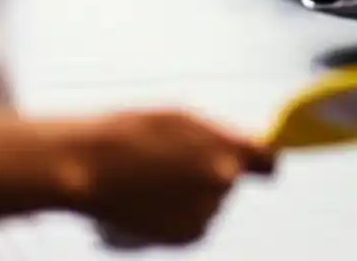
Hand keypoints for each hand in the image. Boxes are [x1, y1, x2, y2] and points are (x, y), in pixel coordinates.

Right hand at [65, 111, 274, 246]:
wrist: (86, 167)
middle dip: (210, 170)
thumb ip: (222, 135)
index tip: (252, 159)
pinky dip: (177, 214)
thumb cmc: (131, 133)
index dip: (260, 161)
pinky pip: (193, 222)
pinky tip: (149, 198)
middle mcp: (223, 184)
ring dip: (190, 193)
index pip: (269, 162)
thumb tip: (249, 147)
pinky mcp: (186, 237)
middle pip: (231, 179)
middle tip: (170, 160)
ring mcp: (206, 213)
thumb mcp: (184, 118)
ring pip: (210, 201)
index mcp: (227, 149)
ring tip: (151, 177)